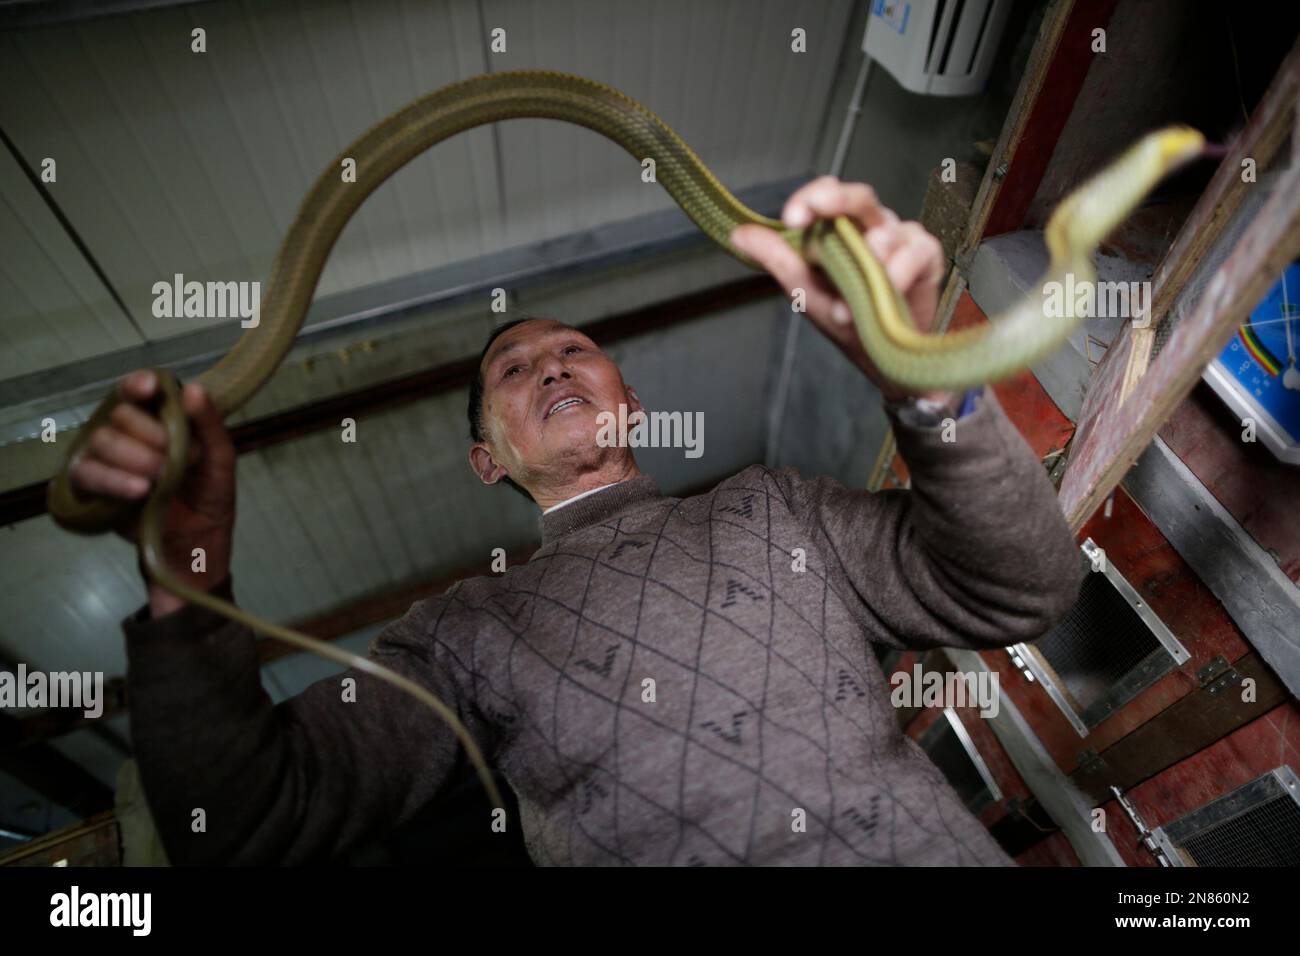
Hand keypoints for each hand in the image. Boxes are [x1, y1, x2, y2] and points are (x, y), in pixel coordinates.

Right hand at [68, 370, 236, 617]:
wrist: (196, 549)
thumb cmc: (208, 500)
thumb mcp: (221, 462)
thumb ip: (210, 425)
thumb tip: (192, 388)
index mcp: (158, 422)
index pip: (137, 391)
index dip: (138, 384)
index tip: (150, 389)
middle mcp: (127, 435)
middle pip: (121, 414)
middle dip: (151, 435)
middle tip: (174, 460)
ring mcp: (105, 461)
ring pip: (101, 440)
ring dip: (135, 457)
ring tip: (160, 479)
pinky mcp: (89, 490)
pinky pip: (85, 473)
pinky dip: (113, 480)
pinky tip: (139, 490)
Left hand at [730, 176, 948, 402]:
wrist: (886, 360)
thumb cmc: (850, 322)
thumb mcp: (807, 293)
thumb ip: (778, 260)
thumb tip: (739, 235)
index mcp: (841, 231)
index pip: (826, 196)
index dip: (810, 198)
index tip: (792, 217)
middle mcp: (871, 228)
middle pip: (859, 197)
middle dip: (836, 200)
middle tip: (816, 212)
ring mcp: (900, 239)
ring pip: (886, 228)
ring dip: (868, 261)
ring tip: (855, 296)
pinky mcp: (927, 256)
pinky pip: (914, 251)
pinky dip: (897, 273)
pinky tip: (886, 292)